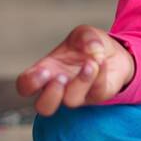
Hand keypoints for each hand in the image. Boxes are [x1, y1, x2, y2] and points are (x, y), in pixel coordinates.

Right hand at [16, 25, 133, 115]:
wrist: (115, 54)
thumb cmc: (89, 45)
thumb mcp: (84, 33)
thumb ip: (85, 37)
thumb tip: (92, 50)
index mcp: (46, 71)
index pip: (25, 86)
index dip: (29, 84)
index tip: (44, 71)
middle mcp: (59, 88)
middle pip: (43, 107)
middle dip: (50, 95)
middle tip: (61, 77)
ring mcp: (78, 95)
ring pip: (71, 101)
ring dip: (80, 81)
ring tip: (90, 63)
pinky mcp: (98, 96)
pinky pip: (96, 91)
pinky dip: (99, 74)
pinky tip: (101, 61)